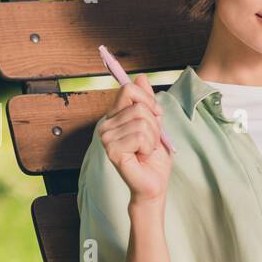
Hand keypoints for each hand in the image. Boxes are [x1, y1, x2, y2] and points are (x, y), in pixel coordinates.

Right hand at [98, 73, 171, 207]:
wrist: (153, 185)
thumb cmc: (154, 158)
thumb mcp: (156, 124)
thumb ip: (147, 102)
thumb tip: (141, 77)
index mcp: (114, 117)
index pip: (129, 89)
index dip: (149, 100)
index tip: (156, 116)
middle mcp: (106, 125)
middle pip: (139, 106)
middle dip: (154, 124)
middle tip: (150, 142)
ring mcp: (106, 138)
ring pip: (141, 121)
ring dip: (153, 138)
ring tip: (146, 150)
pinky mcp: (112, 151)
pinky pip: (140, 136)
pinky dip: (149, 147)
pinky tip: (142, 156)